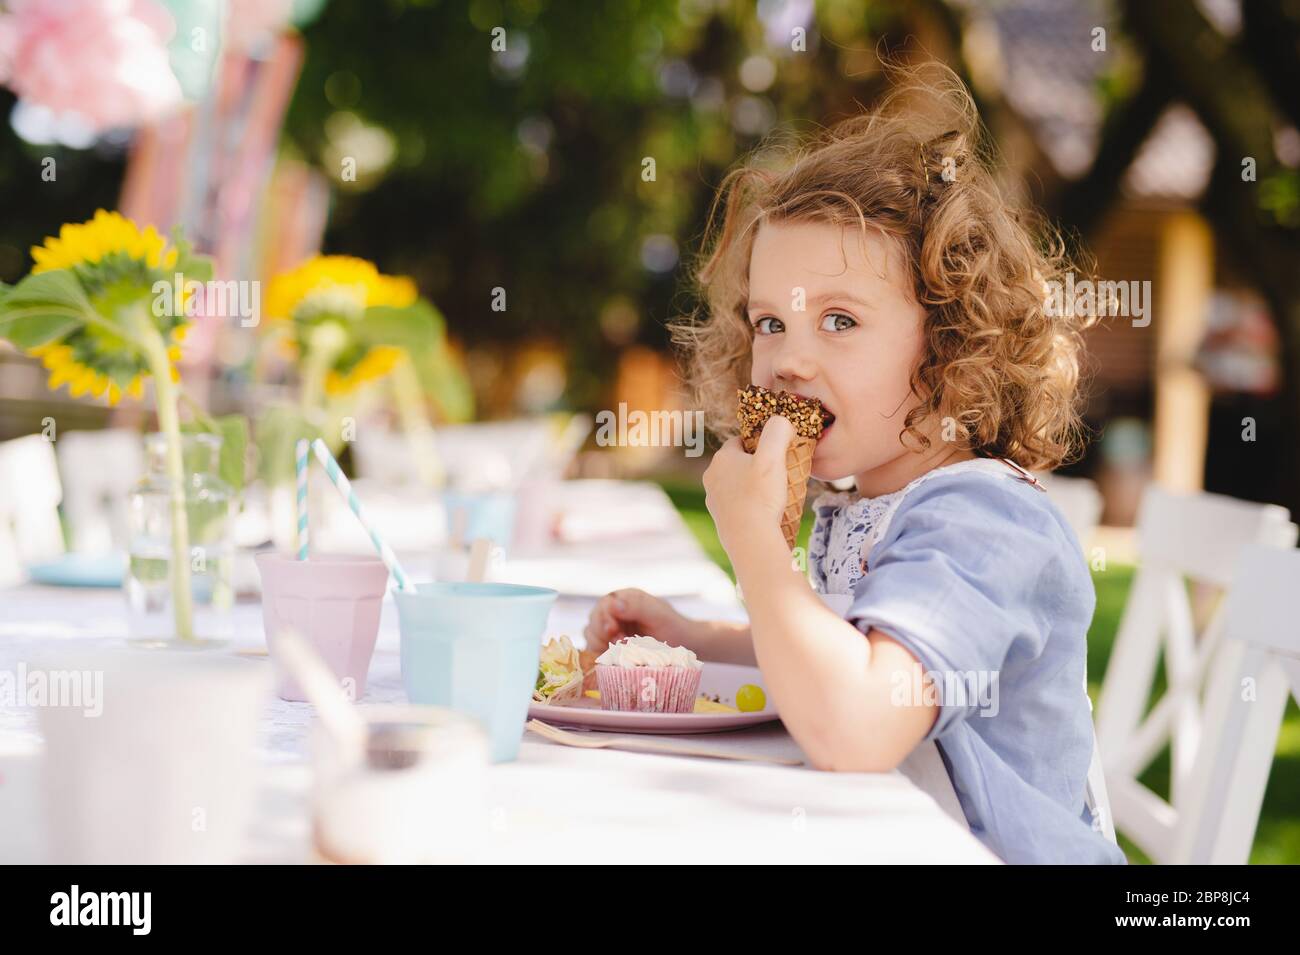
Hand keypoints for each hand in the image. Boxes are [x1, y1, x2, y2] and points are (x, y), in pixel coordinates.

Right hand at [583, 588, 694, 656]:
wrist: (684, 645)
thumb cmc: (673, 626)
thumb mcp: (658, 614)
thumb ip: (637, 607)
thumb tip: (614, 605)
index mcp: (624, 598)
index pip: (603, 605)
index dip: (605, 619)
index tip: (613, 631)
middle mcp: (614, 612)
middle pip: (593, 620)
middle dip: (602, 633)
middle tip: (621, 643)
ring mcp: (610, 629)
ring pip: (591, 635)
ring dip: (601, 644)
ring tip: (622, 650)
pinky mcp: (609, 646)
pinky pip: (594, 649)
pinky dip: (600, 654)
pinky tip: (615, 657)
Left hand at [702, 414, 794, 556]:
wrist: (749, 539)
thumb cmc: (760, 496)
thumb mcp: (773, 457)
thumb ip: (777, 431)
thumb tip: (782, 420)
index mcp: (721, 458)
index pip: (741, 441)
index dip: (761, 445)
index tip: (777, 455)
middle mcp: (712, 477)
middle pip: (739, 463)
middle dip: (757, 466)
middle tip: (779, 476)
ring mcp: (714, 499)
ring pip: (737, 484)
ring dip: (753, 487)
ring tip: (774, 497)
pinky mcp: (720, 519)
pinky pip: (737, 504)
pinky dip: (750, 505)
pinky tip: (764, 513)